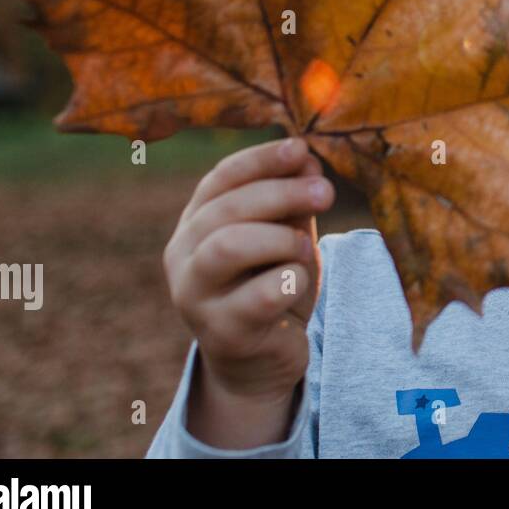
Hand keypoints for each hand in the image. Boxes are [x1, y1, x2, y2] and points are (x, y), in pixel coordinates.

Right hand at [163, 136, 331, 406]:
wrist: (263, 360)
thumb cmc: (272, 286)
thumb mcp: (285, 236)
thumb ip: (293, 201)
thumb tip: (306, 158)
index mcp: (195, 223)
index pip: (220, 178)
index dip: (261, 159)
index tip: (301, 148)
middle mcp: (182, 256)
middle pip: (225, 209)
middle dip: (281, 193)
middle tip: (326, 192)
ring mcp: (194, 297)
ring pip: (228, 246)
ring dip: (280, 238)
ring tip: (304, 249)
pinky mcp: (221, 334)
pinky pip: (259, 296)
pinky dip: (290, 280)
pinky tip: (297, 282)